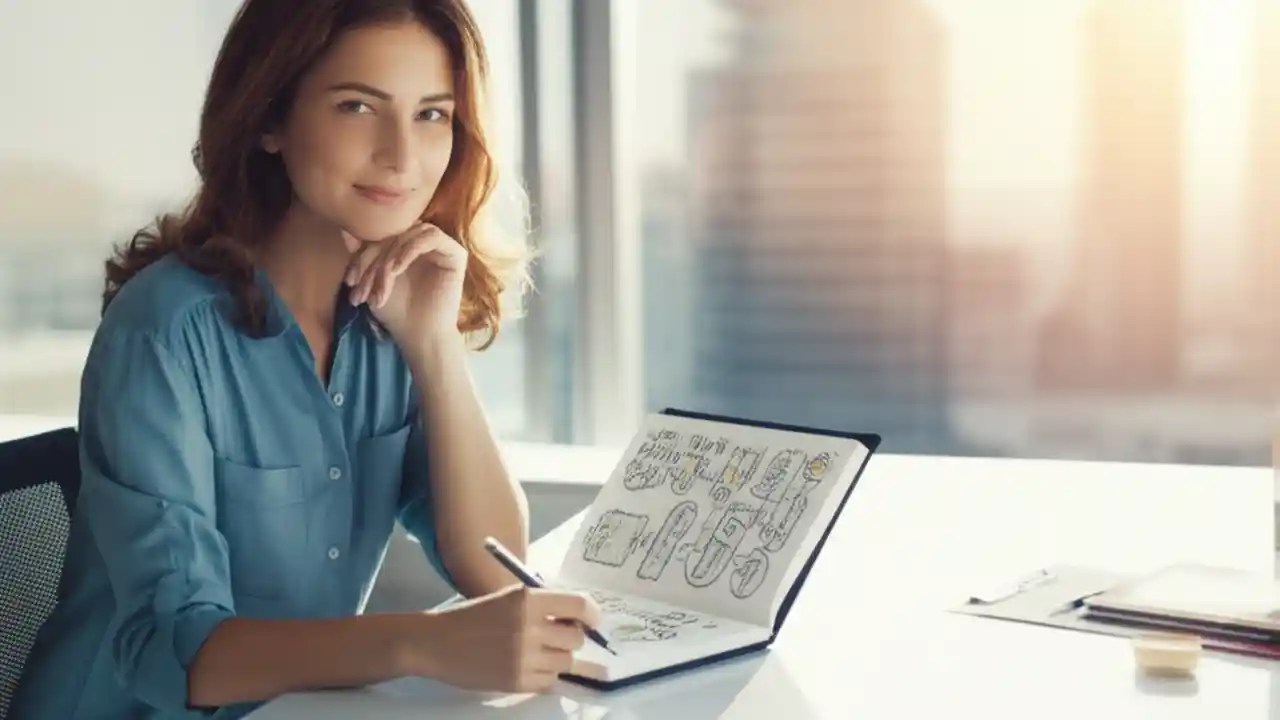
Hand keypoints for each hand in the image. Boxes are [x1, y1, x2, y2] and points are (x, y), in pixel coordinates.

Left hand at [342, 222, 467, 349]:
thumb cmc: (395, 311)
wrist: (419, 335)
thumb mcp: (371, 280)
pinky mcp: (455, 254)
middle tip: (363, 286)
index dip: (362, 255)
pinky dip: (409, 249)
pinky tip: (398, 269)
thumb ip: (361, 254)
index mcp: (406, 246)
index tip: (351, 282)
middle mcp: (425, 243)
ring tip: (383, 281)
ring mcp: (441, 247)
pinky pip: (432, 237)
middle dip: (373, 259)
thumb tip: (345, 228)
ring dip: (390, 257)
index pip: (380, 236)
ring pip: (409, 233)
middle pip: (392, 233)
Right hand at [406, 585, 602, 692]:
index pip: (579, 605)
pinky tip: (534, 668)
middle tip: (561, 637)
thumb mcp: (508, 598)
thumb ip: (542, 605)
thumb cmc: (473, 616)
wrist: (437, 643)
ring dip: (560, 658)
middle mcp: (529, 627)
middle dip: (573, 637)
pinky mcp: (517, 681)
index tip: (593, 621)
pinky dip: (548, 676)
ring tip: (542, 653)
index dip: (593, 614)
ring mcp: (524, 657)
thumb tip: (580, 619)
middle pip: (576, 637)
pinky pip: (550, 681)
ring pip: (566, 661)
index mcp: (527, 599)